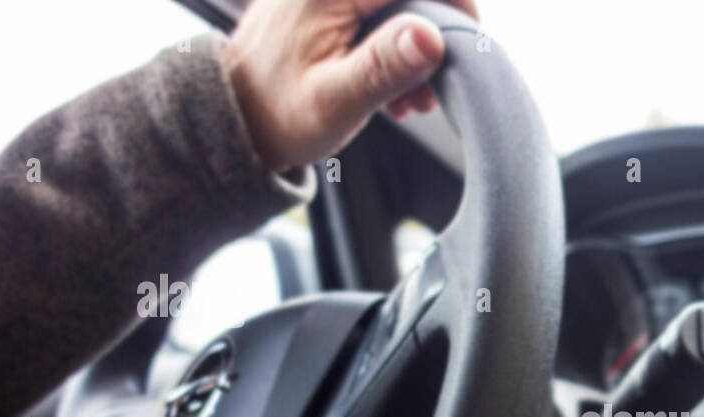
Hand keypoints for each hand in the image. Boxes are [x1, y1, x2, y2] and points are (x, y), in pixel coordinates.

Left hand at [223, 0, 477, 172]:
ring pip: (397, 2)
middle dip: (434, 32)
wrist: (234, 119)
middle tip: (434, 85)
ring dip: (416, 45)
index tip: (469, 41)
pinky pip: (378, 11)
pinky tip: (393, 88)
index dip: (453, 4)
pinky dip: (395, 45)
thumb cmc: (278, 114)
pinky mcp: (328, 3)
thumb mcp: (336, 100)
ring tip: (411, 97)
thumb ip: (385, 66)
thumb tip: (432, 37)